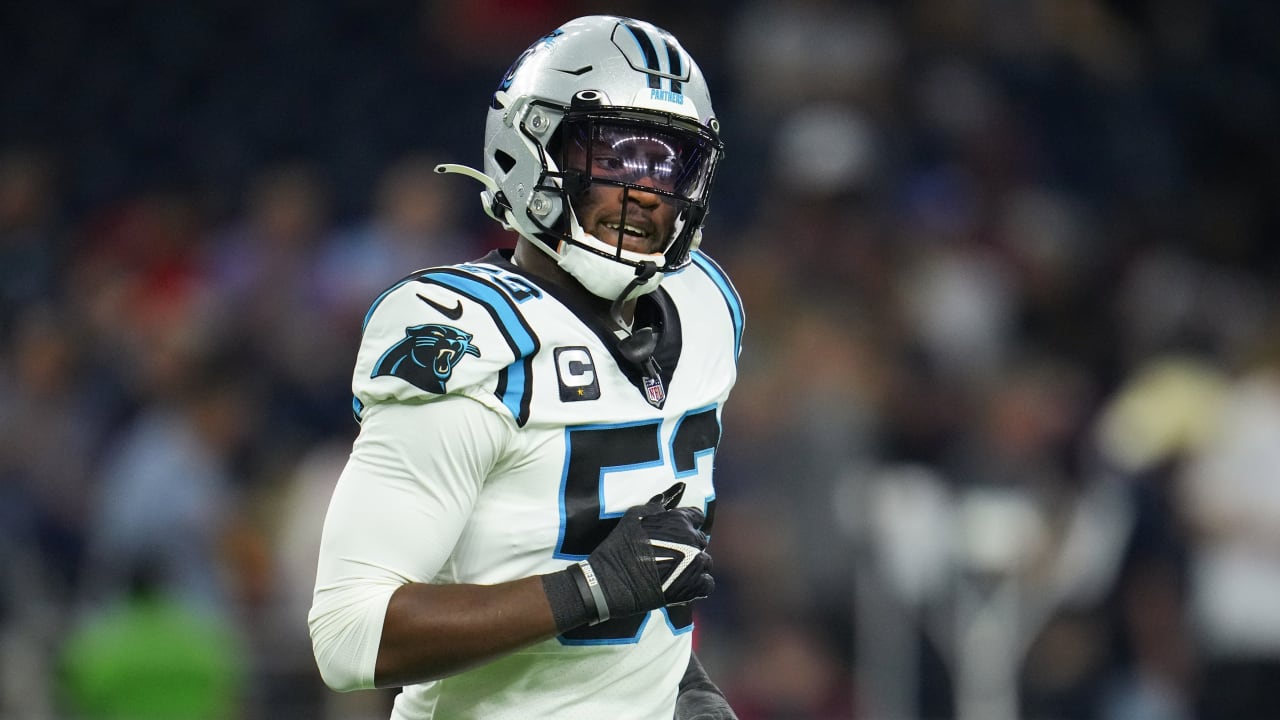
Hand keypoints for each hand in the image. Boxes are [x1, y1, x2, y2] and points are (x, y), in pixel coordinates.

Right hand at [578, 482, 713, 622]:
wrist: (612, 580)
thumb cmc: (620, 547)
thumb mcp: (634, 516)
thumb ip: (656, 508)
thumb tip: (667, 499)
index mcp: (679, 520)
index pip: (697, 516)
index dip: (687, 524)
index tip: (678, 533)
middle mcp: (691, 539)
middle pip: (701, 540)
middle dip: (689, 546)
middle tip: (672, 555)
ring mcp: (695, 564)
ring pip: (705, 562)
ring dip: (693, 566)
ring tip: (675, 572)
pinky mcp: (694, 587)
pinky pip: (707, 583)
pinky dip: (697, 585)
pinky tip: (682, 584)